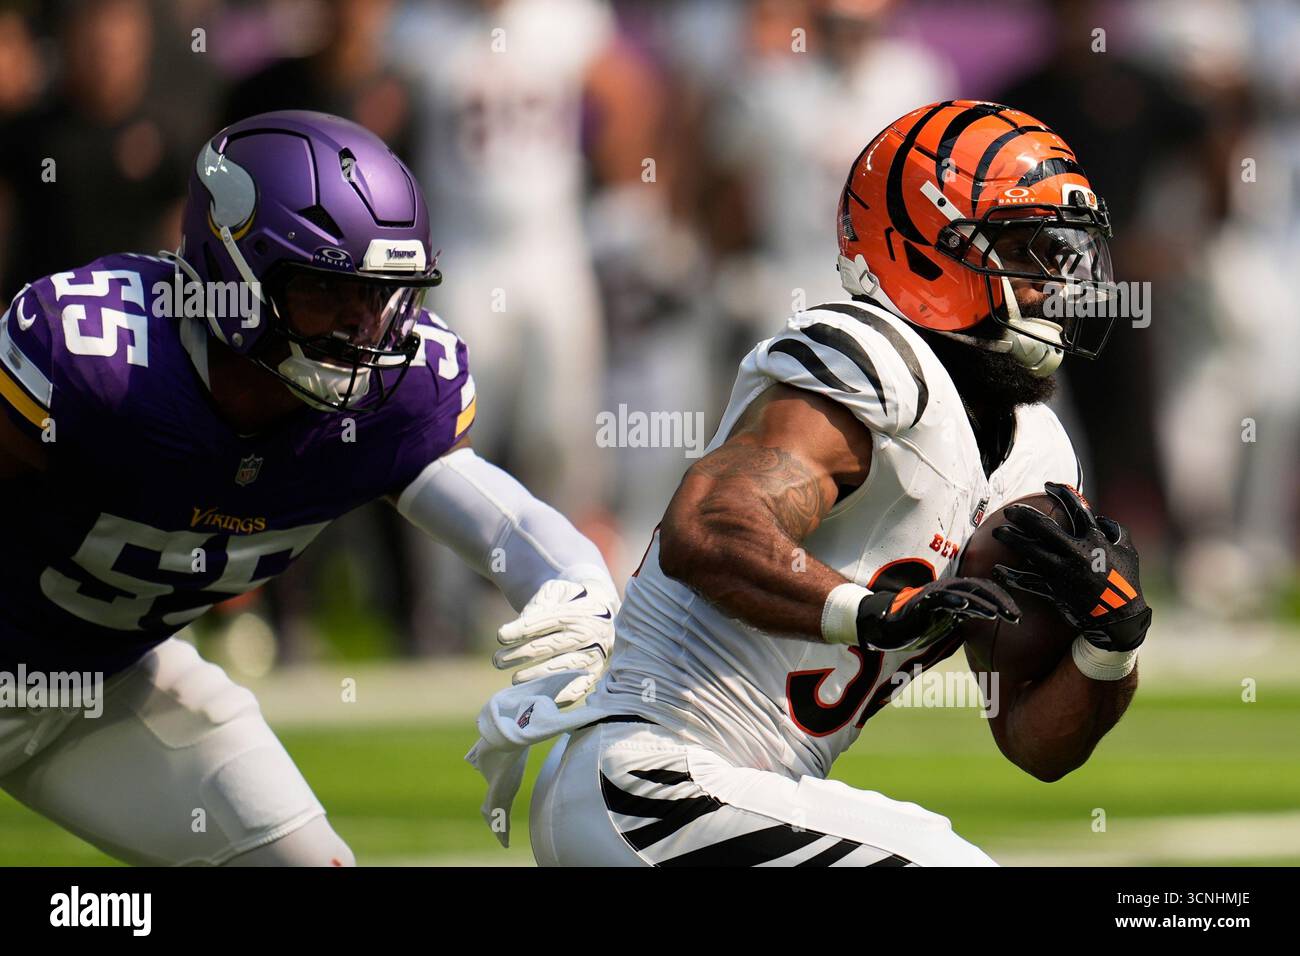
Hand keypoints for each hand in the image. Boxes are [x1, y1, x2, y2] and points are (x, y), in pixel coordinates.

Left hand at [494, 578, 618, 704]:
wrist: (602, 611)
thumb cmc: (570, 601)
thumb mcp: (556, 591)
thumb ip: (538, 604)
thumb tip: (519, 627)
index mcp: (576, 612)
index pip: (544, 622)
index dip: (520, 630)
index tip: (501, 636)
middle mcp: (587, 634)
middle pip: (549, 646)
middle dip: (520, 654)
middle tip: (498, 661)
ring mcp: (593, 655)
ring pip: (561, 669)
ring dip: (534, 676)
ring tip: (514, 679)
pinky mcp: (595, 673)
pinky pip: (576, 688)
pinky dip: (555, 696)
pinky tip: (536, 695)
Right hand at [856, 577, 1020, 651]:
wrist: (884, 627)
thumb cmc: (916, 627)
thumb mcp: (947, 627)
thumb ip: (965, 625)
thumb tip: (988, 636)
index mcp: (957, 595)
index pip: (986, 592)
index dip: (1003, 601)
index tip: (1018, 618)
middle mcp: (947, 590)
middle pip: (980, 588)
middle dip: (1000, 601)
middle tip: (1017, 617)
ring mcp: (934, 595)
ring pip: (962, 592)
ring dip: (982, 602)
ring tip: (998, 613)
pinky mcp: (920, 602)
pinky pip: (940, 599)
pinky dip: (954, 601)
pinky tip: (967, 606)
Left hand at [991, 482, 1150, 650]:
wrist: (1118, 617)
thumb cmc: (1126, 581)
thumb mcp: (1128, 551)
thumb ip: (1116, 530)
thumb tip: (1100, 517)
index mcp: (1095, 539)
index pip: (1077, 509)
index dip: (1062, 493)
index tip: (1048, 485)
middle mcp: (1076, 552)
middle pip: (1043, 527)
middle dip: (1024, 515)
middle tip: (1010, 511)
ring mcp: (1062, 571)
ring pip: (1031, 550)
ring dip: (1012, 539)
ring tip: (998, 532)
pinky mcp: (1053, 589)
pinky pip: (1027, 580)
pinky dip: (1011, 575)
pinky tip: (997, 570)